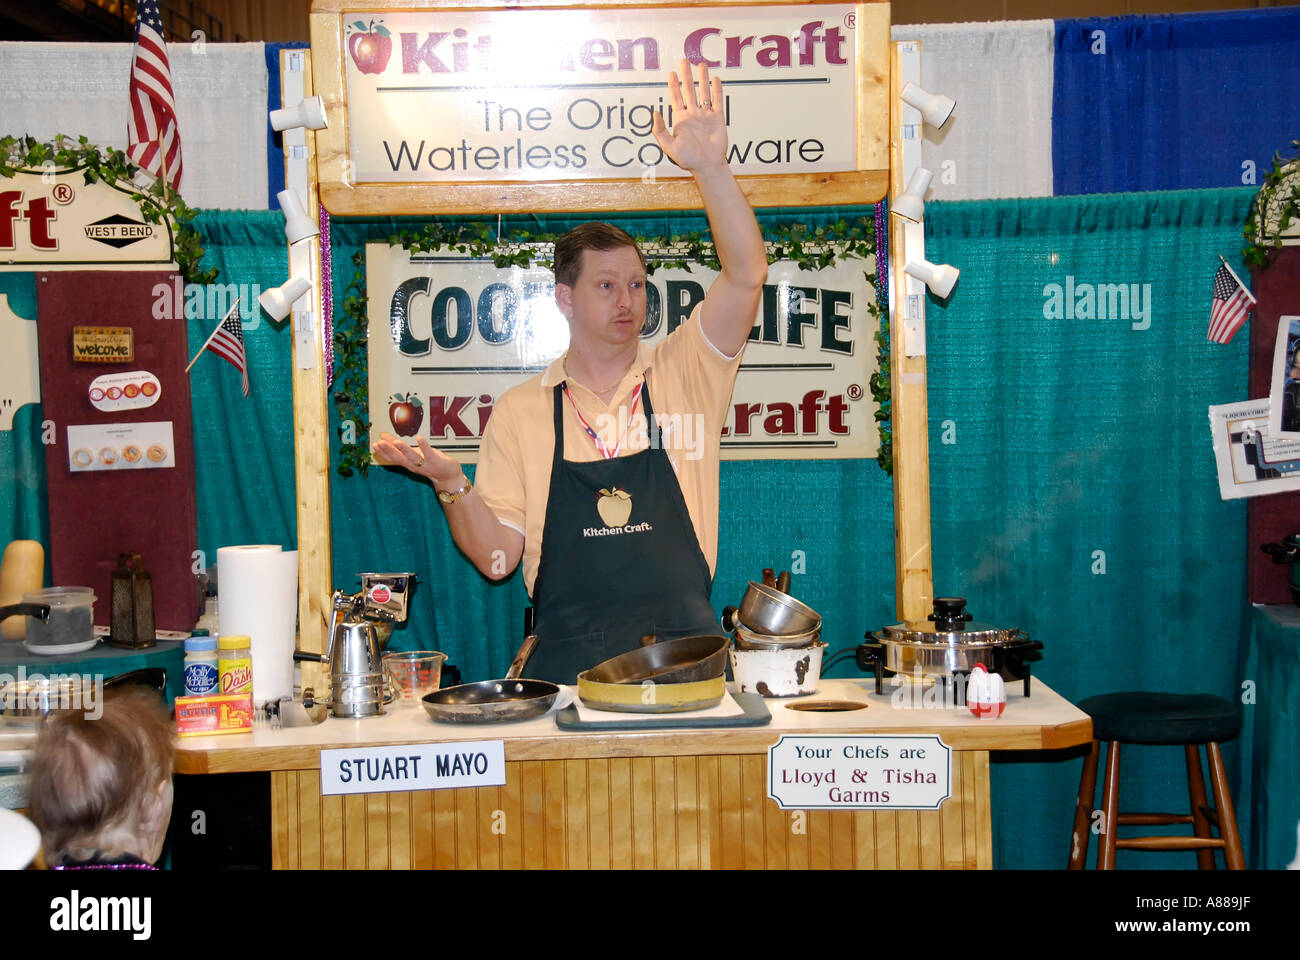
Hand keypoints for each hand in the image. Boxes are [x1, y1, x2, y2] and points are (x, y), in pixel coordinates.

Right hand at [372, 432, 463, 488]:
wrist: (447, 477)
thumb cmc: (429, 463)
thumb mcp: (412, 454)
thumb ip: (398, 446)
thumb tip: (383, 437)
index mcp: (407, 463)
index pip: (393, 458)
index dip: (383, 452)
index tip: (374, 445)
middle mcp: (414, 465)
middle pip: (399, 458)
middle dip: (389, 450)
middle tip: (378, 443)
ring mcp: (424, 463)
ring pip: (412, 457)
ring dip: (404, 450)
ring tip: (397, 442)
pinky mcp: (435, 460)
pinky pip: (429, 453)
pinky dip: (424, 446)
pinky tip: (419, 438)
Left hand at [653, 59, 726, 173]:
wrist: (707, 166)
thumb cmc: (688, 159)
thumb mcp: (669, 146)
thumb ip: (660, 130)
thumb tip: (655, 112)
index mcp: (680, 119)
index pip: (676, 97)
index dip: (673, 85)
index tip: (671, 72)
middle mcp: (693, 114)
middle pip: (689, 90)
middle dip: (686, 75)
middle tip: (684, 60)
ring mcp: (706, 115)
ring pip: (704, 92)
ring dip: (702, 78)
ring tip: (701, 64)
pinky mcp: (718, 118)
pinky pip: (717, 100)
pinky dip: (717, 89)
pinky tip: (715, 79)